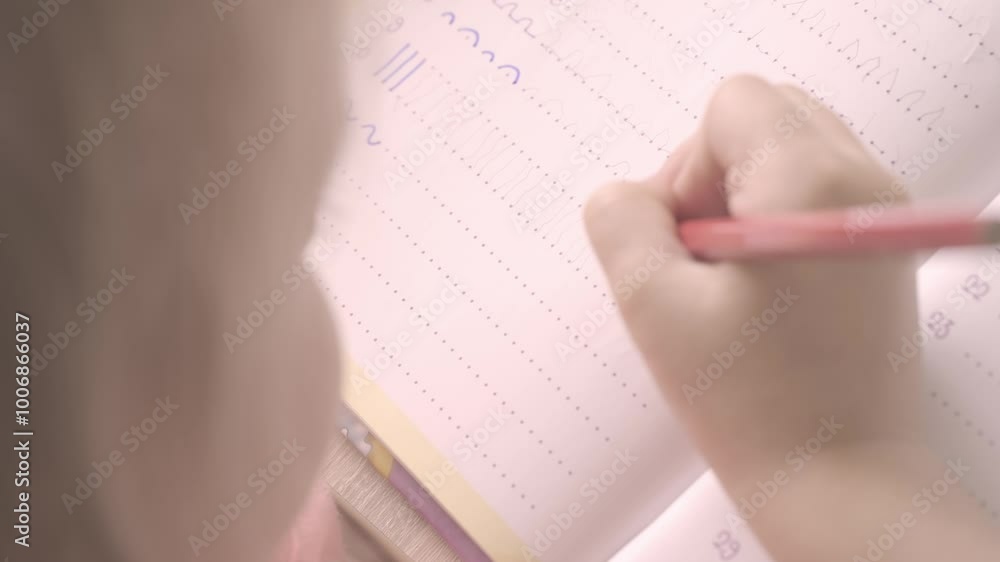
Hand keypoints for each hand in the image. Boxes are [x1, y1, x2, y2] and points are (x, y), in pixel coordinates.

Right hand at [584, 76, 995, 560]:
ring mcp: (880, 213)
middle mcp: (864, 180)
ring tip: (731, 280)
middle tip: (703, 262)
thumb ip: (620, 221)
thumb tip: (636, 198)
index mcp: (813, 182)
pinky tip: (761, 290)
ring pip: (787, 152)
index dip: (688, 167)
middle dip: (713, 177)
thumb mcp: (653, 306)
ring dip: (740, 199)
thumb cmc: (748, 402)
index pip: (733, 104)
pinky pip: (810, 193)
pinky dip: (770, 220)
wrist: (840, 481)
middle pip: (766, 117)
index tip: (689, 250)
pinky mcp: (879, 247)